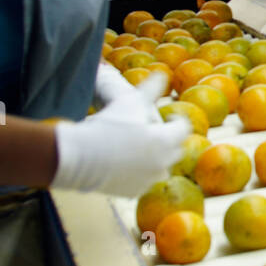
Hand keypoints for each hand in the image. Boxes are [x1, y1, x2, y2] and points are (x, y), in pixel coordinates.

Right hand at [53, 70, 189, 193]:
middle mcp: (163, 162)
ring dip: (157, 159)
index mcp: (167, 140)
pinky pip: (144, 182)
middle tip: (157, 133)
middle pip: (176, 150)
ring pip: (161, 169)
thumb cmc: (110, 126)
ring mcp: (149, 179)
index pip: (183, 129)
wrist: (82, 156)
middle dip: (170, 141)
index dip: (177, 120)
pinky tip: (129, 164)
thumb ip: (151, 88)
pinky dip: (141, 173)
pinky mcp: (135, 192)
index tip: (169, 116)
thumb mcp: (131, 102)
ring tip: (143, 150)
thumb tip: (162, 73)